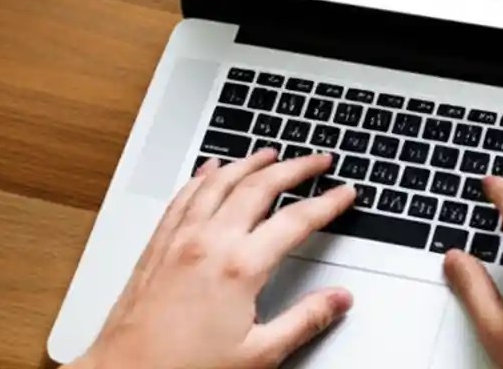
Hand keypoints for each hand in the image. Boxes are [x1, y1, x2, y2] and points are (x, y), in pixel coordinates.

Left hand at [67, 150, 356, 368]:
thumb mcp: (259, 355)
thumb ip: (305, 321)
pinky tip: (210, 170)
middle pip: (259, 186)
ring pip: (219, 182)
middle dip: (294, 167)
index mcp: (240, 267)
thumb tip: (339, 299)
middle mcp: (209, 242)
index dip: (327, 203)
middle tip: (317, 159)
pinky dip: (203, 177)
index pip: (296, 221)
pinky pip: (184, 196)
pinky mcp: (157, 246)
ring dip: (249, 163)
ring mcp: (179, 239)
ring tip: (270, 153)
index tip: (345, 193)